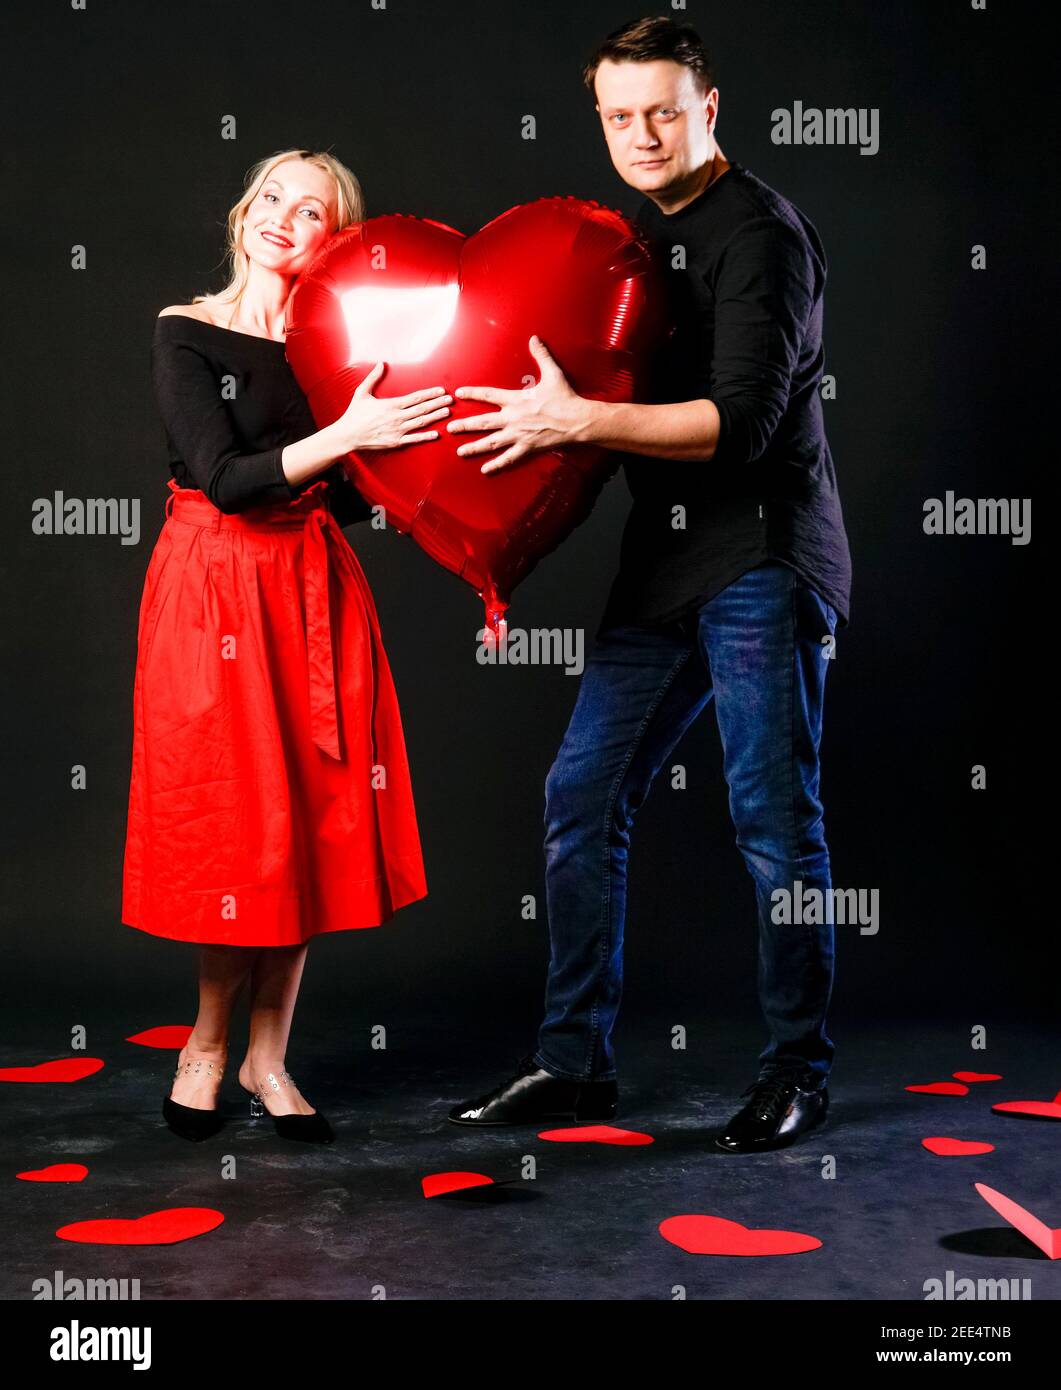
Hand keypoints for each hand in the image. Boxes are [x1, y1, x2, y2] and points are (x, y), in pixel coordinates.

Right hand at [334, 362, 450, 452]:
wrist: (347, 435)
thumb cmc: (354, 414)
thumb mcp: (362, 392)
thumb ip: (373, 378)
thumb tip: (380, 363)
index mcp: (391, 404)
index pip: (416, 397)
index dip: (430, 393)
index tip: (442, 390)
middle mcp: (397, 417)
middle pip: (422, 408)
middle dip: (438, 403)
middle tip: (451, 399)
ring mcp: (398, 430)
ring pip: (421, 422)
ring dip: (436, 417)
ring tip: (448, 412)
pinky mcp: (396, 442)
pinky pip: (414, 439)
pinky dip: (426, 436)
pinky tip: (437, 433)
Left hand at [447, 336, 587, 473]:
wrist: (577, 420)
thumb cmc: (565, 397)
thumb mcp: (553, 373)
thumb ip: (541, 355)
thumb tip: (534, 338)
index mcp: (516, 400)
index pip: (488, 394)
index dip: (472, 393)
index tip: (458, 394)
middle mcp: (513, 418)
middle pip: (483, 422)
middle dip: (465, 425)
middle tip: (449, 428)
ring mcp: (519, 435)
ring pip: (491, 442)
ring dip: (474, 447)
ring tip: (460, 452)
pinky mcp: (527, 447)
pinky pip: (509, 458)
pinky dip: (497, 465)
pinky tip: (485, 470)